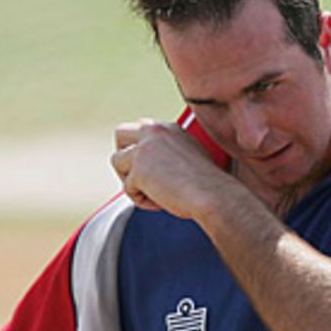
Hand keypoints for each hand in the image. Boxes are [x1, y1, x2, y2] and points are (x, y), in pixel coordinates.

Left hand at [110, 119, 229, 217]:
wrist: (214, 195)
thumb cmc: (209, 184)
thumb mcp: (192, 158)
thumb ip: (171, 154)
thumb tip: (158, 168)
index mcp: (169, 128)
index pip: (143, 129)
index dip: (141, 150)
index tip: (153, 168)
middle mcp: (155, 132)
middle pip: (120, 134)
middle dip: (124, 155)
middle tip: (140, 176)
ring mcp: (144, 149)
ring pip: (116, 161)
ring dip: (131, 180)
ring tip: (155, 192)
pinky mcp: (139, 169)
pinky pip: (127, 188)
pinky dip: (142, 200)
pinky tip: (161, 202)